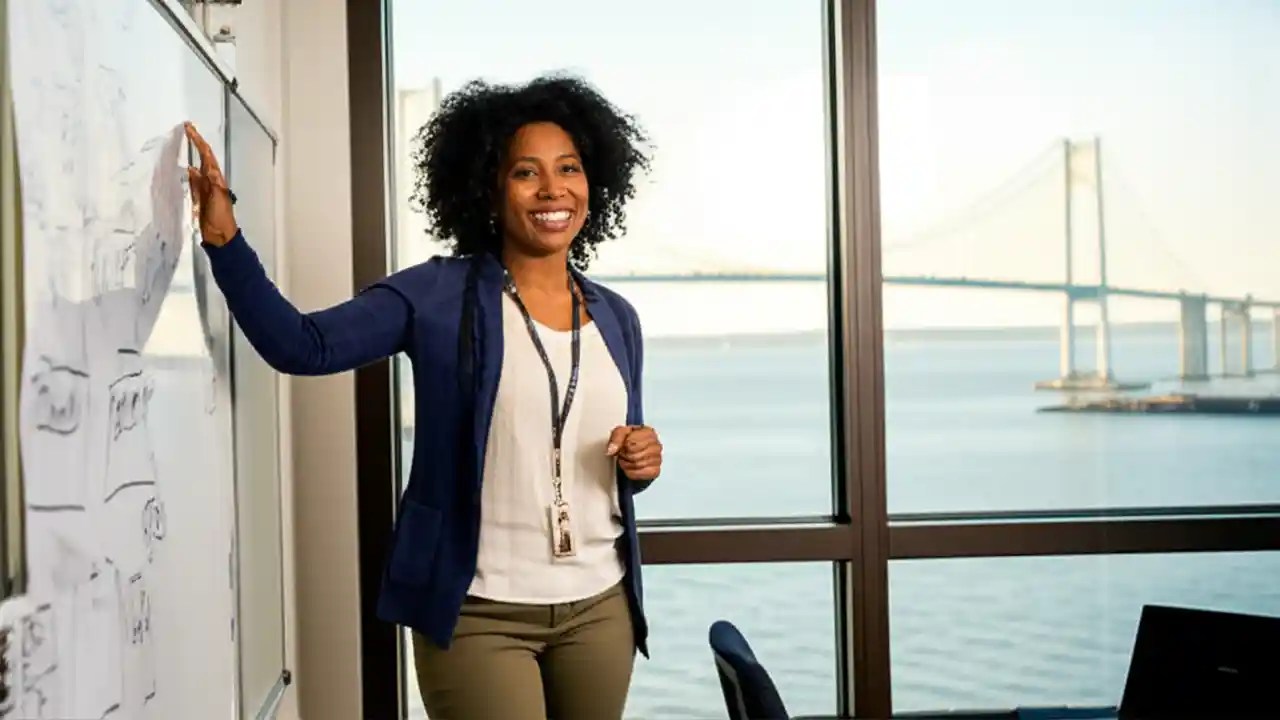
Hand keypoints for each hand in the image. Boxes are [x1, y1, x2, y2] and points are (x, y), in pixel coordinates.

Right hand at [184, 122, 237, 246]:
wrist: (219, 236)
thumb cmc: (220, 217)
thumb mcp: (217, 199)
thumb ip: (210, 183)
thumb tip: (199, 168)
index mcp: (216, 178)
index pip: (207, 155)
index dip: (198, 141)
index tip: (189, 128)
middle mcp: (211, 180)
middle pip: (203, 157)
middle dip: (195, 143)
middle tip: (186, 129)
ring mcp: (205, 188)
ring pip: (197, 167)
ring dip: (191, 155)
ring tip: (182, 143)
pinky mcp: (199, 197)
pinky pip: (193, 180)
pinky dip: (188, 173)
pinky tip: (183, 169)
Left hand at [607, 425, 662, 481]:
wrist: (635, 451)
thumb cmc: (630, 440)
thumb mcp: (620, 433)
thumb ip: (615, 439)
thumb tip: (612, 449)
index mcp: (649, 432)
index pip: (631, 443)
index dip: (623, 446)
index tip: (623, 445)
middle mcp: (656, 445)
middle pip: (633, 455)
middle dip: (624, 455)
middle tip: (623, 453)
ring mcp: (658, 459)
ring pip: (636, 465)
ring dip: (626, 464)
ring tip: (626, 459)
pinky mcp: (655, 471)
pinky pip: (639, 474)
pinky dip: (631, 472)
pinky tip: (630, 467)